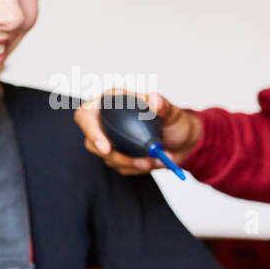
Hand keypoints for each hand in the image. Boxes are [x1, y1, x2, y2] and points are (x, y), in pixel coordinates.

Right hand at [74, 90, 202, 175]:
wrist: (183, 141)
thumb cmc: (174, 121)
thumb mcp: (172, 112)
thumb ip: (163, 105)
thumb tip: (154, 100)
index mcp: (112, 102)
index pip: (86, 114)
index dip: (90, 130)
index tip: (106, 147)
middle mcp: (107, 121)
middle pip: (92, 142)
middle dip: (115, 155)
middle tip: (139, 162)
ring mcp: (112, 140)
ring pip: (107, 158)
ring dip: (131, 163)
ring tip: (154, 160)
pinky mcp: (120, 156)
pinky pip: (121, 167)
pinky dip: (138, 168)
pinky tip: (153, 162)